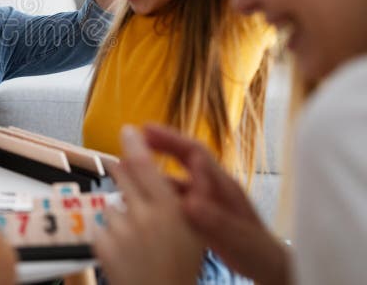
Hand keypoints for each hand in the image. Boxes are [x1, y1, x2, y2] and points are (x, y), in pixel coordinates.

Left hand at [94, 126, 203, 284]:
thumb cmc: (180, 267)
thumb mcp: (192, 231)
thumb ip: (178, 199)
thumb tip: (163, 172)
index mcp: (169, 210)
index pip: (145, 165)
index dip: (134, 144)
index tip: (128, 130)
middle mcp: (142, 215)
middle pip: (123, 177)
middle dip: (122, 172)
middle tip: (125, 174)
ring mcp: (120, 230)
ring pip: (112, 205)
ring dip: (120, 213)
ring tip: (136, 237)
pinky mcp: (101, 244)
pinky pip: (100, 225)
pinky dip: (109, 233)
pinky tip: (124, 249)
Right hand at [143, 124, 290, 284]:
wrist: (269, 268)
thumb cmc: (258, 251)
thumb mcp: (237, 236)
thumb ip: (215, 219)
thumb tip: (188, 203)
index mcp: (222, 186)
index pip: (195, 153)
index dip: (171, 139)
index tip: (146, 130)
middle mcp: (213, 188)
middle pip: (185, 158)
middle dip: (161, 146)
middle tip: (134, 139)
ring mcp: (207, 201)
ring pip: (178, 180)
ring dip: (156, 173)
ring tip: (130, 170)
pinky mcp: (202, 217)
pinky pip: (177, 200)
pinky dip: (160, 196)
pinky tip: (145, 201)